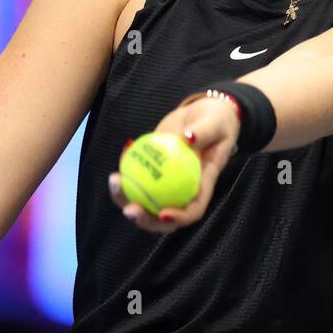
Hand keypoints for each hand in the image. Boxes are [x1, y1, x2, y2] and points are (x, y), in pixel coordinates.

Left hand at [107, 93, 240, 233]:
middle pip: (163, 215)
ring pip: (144, 199)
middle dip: (144, 219)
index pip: (192, 210)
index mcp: (202, 184)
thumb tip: (188, 138)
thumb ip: (204, 131)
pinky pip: (137, 174)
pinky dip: (127, 167)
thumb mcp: (216, 123)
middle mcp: (182, 188)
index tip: (163, 213)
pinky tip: (124, 150)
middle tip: (129, 209)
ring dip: (126, 197)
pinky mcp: (153, 169)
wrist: (203, 113)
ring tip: (114, 179)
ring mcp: (166, 181)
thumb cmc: (217, 121)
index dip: (178, 218)